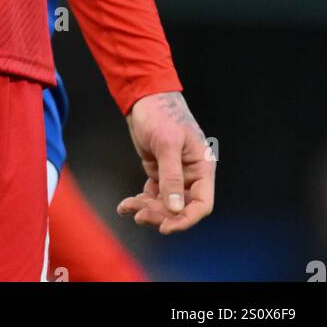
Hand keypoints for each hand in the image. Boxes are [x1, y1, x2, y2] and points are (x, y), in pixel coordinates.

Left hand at [117, 91, 214, 234]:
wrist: (144, 97)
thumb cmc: (161, 114)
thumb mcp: (166, 143)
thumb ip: (172, 176)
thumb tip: (175, 209)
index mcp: (202, 168)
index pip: (201, 204)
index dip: (186, 219)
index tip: (166, 228)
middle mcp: (191, 175)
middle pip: (180, 208)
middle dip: (160, 214)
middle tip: (139, 215)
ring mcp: (175, 175)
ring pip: (165, 204)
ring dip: (147, 209)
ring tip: (127, 207)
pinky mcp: (159, 172)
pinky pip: (153, 195)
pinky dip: (140, 201)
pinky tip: (125, 205)